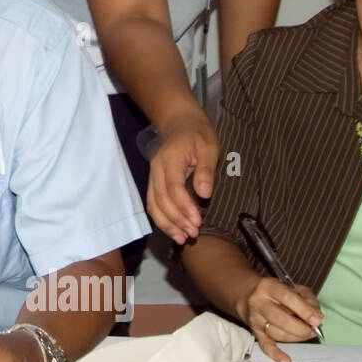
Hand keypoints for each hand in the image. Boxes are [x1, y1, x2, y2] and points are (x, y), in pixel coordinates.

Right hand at [149, 111, 219, 242]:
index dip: (184, 207)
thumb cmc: (198, 134)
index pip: (173, 188)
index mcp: (170, 159)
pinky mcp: (153, 182)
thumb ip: (206, 170)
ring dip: (166, 224)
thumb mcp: (209, 147)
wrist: (180, 122)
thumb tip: (204, 194)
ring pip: (153, 204)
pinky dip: (161, 219)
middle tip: (193, 234)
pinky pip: (152, 203)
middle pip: (161, 200)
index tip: (198, 222)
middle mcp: (156, 169)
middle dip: (176, 220)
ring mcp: (152, 176)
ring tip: (182, 239)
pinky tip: (173, 229)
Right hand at [239, 279, 322, 361]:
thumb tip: (317, 317)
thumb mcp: (293, 288)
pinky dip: (276, 354)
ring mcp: (255, 319)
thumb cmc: (276, 292)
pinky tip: (286, 361)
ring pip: (276, 333)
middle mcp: (259, 302)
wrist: (247, 295)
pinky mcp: (254, 332)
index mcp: (269, 287)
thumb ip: (308, 300)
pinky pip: (265, 345)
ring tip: (305, 335)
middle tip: (312, 331)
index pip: (287, 298)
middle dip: (301, 328)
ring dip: (295, 337)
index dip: (304, 310)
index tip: (317, 320)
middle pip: (281, 319)